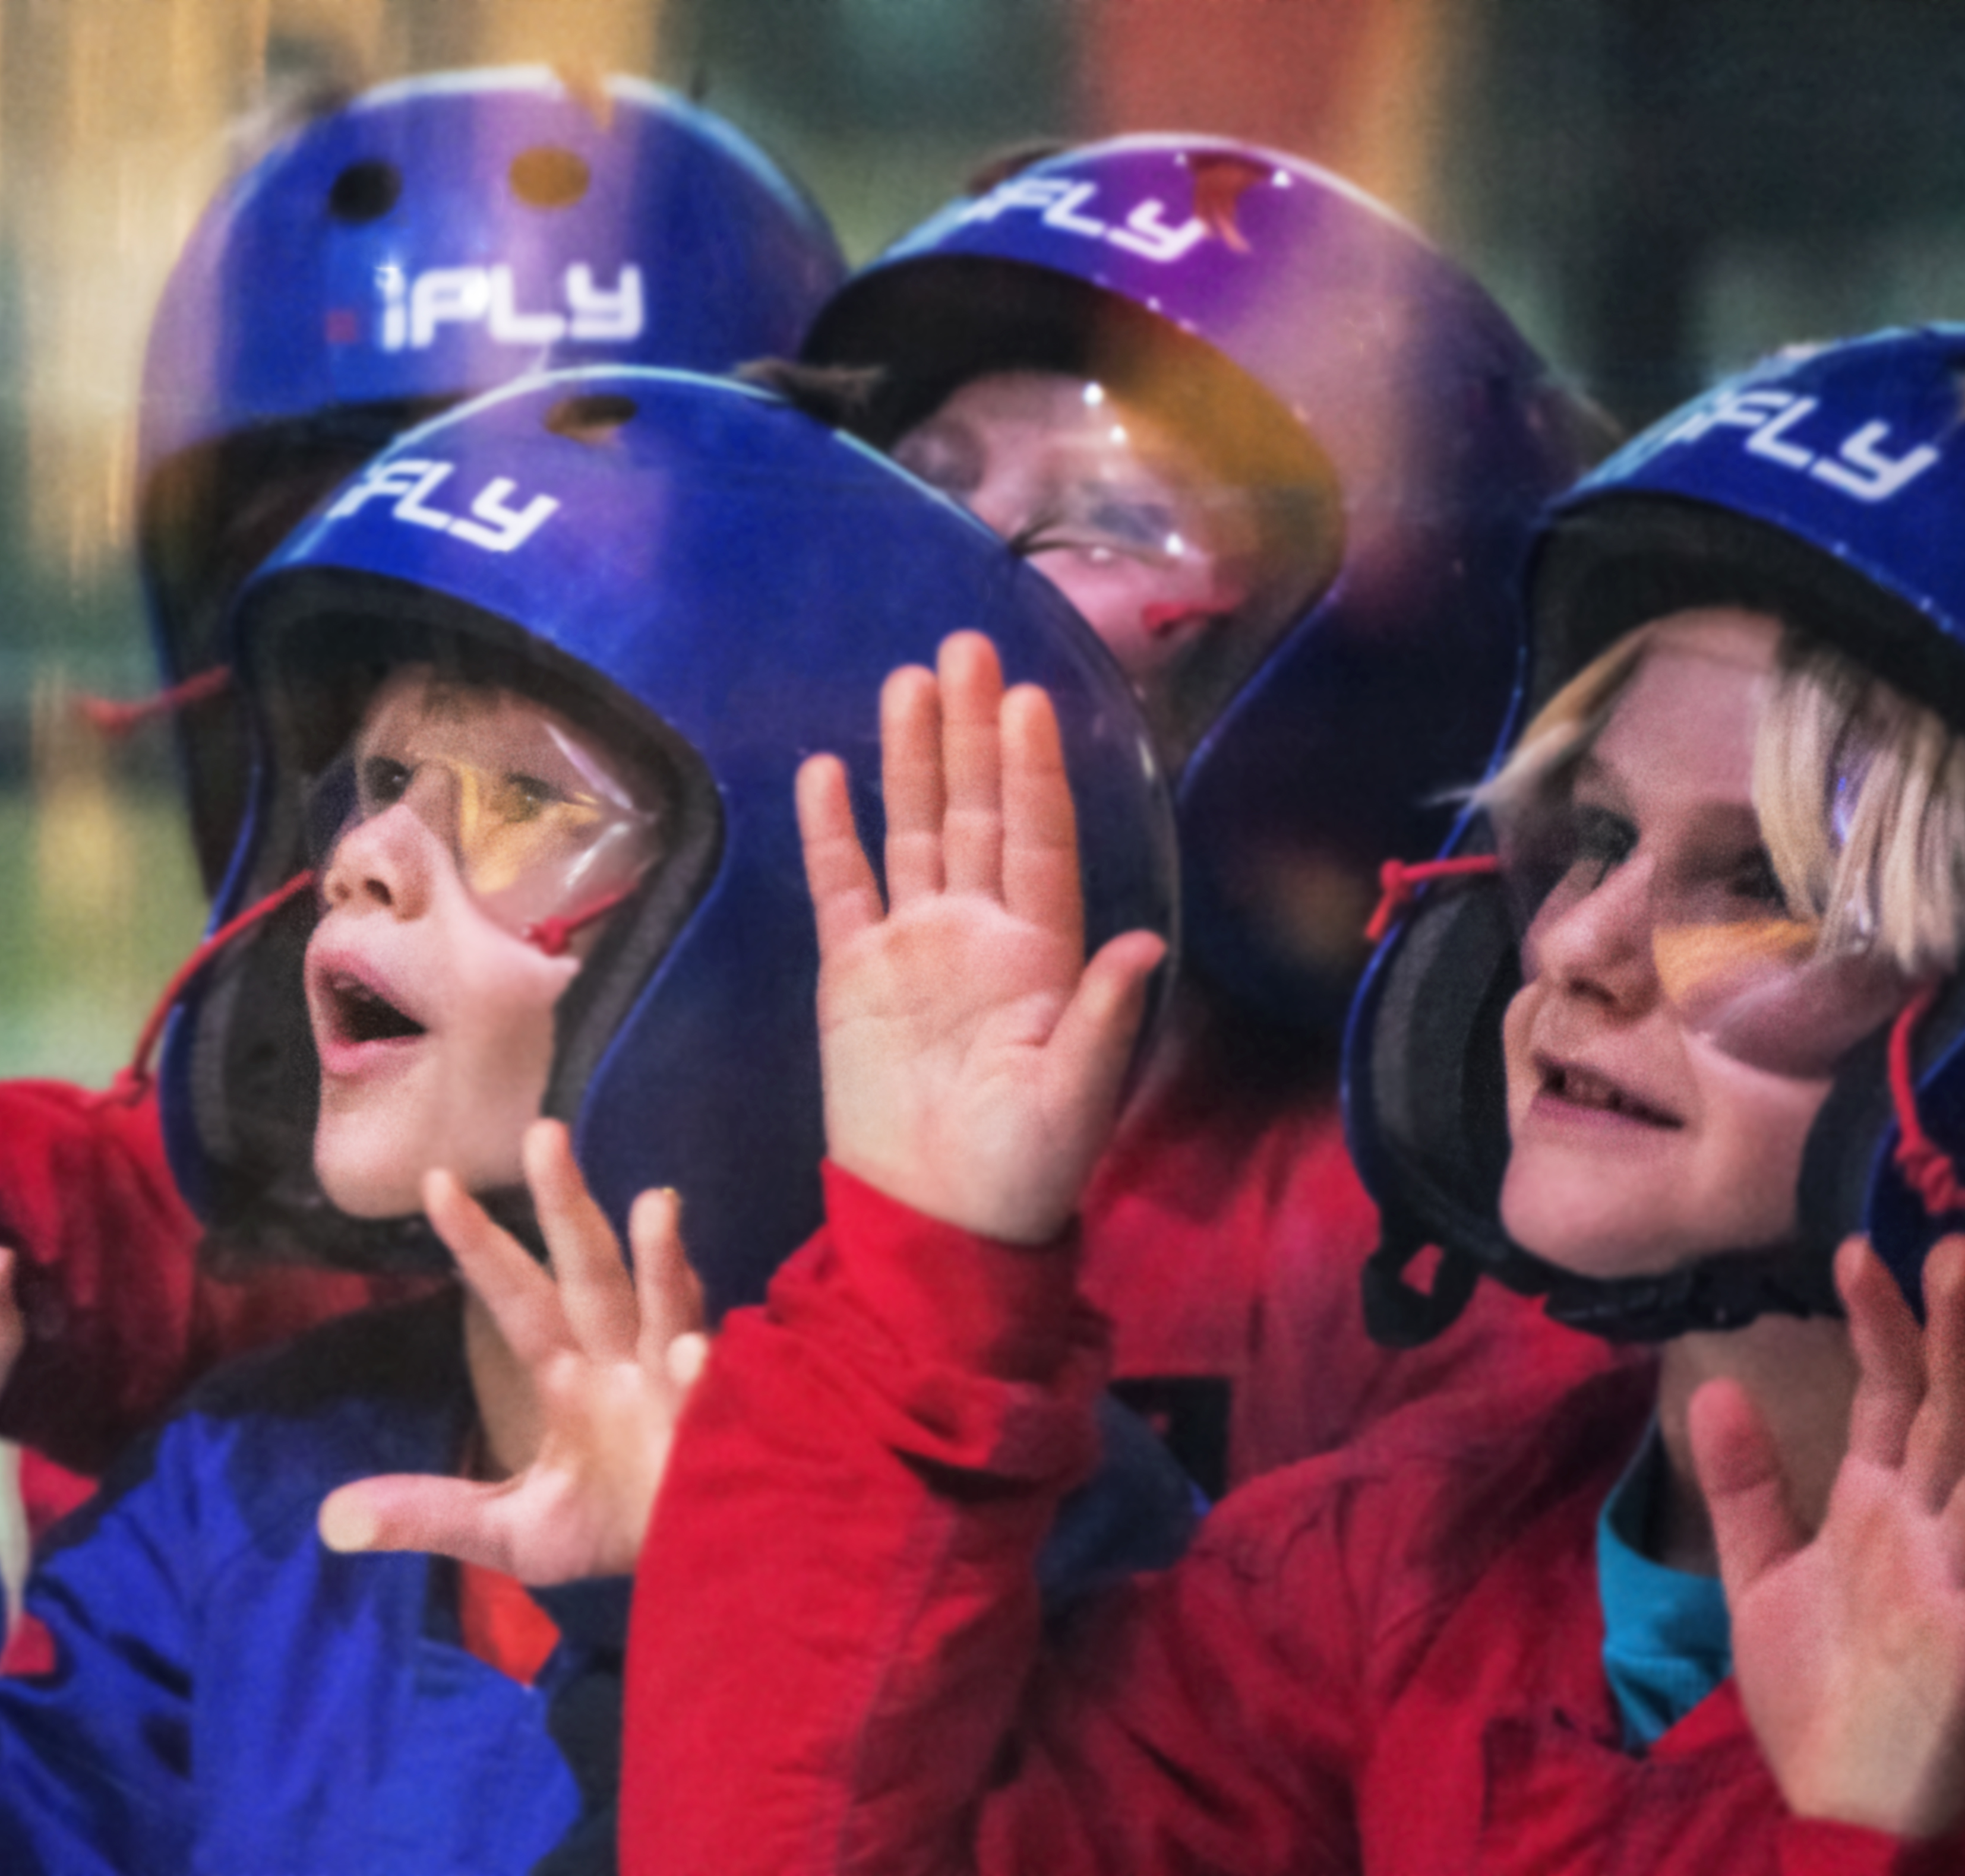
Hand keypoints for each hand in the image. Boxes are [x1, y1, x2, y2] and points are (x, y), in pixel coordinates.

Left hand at [318, 1120, 706, 1583]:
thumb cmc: (613, 1530)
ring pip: (665, 1306)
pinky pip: (713, 1393)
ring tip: (655, 1203)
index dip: (479, 1244)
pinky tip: (691, 1357)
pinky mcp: (724, 1425)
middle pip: (590, 1272)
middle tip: (541, 1133)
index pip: (515, 1297)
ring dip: (660, 1260)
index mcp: (570, 1373)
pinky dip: (701, 1374)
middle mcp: (623, 1360)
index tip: (435, 1183)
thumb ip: (433, 1513)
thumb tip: (333, 1520)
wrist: (703, 1572)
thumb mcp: (513, 1533)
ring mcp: (679, 1386)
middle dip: (568, 1207)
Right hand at [802, 634, 1165, 1243]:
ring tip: (907, 680)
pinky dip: (832, 832)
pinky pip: (841, 887)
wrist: (934, 1219)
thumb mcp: (1074, 1098)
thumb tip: (1139, 946)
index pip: (1037, 839)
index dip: (1033, 771)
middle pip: (973, 811)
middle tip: (965, 647)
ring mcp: (913, 945)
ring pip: (911, 831)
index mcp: (1041, 953)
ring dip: (909, 758)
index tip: (1028, 699)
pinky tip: (826, 771)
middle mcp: (979, 930)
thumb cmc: (1021, 1167)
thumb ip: (1100, 1019)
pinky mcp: (852, 973)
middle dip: (970, 732)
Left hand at [1706, 1234, 1964, 1839]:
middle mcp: (1932, 1528)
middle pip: (1950, 1416)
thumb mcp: (1761, 1574)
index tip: (1855, 1252)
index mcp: (1879, 1505)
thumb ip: (1746, 1486)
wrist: (1834, 1793)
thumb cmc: (1815, 1687)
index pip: (1888, 1395)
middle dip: (1951, 1337)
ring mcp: (1964, 1580)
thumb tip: (1715, 1390)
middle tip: (1950, 1251)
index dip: (1878, 1325)